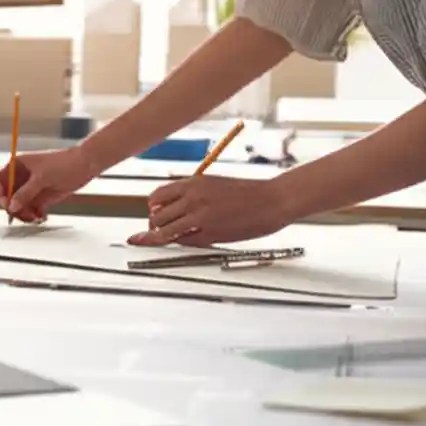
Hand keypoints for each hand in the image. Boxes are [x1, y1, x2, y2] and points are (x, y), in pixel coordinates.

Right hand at [0, 146, 101, 222]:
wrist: (85, 165)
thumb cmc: (63, 163)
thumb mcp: (42, 177)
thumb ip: (25, 192)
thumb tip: (12, 206)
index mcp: (17, 166)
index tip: (7, 204)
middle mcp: (21, 178)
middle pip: (7, 197)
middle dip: (13, 208)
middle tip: (23, 214)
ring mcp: (30, 189)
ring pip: (18, 206)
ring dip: (24, 214)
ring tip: (35, 217)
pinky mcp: (40, 198)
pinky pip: (30, 210)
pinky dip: (34, 215)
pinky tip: (41, 217)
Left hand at [127, 176, 291, 246]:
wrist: (272, 200)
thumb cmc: (248, 192)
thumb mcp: (213, 183)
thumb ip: (192, 192)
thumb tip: (172, 204)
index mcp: (193, 183)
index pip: (157, 196)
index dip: (153, 207)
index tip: (154, 212)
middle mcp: (193, 198)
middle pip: (156, 216)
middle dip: (154, 224)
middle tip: (157, 229)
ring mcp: (200, 217)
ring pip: (164, 231)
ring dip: (161, 236)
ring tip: (165, 237)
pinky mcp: (210, 234)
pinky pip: (184, 241)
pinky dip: (181, 242)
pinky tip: (185, 240)